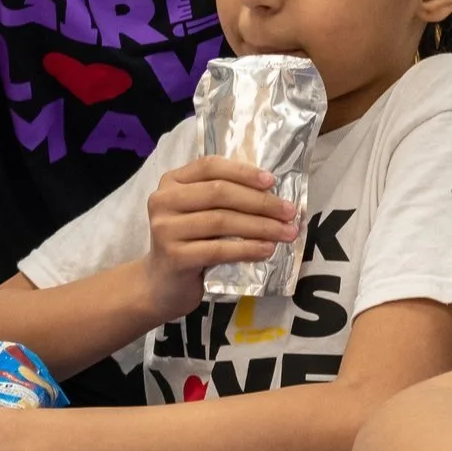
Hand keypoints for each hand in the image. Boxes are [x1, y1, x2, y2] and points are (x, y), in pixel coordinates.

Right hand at [140, 156, 298, 318]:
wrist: (161, 284)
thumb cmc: (189, 243)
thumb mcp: (199, 213)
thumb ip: (222, 198)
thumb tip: (272, 192)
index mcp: (172, 182)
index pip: (210, 166)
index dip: (243, 172)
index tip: (272, 182)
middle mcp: (164, 201)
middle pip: (219, 193)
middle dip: (260, 202)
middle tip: (289, 212)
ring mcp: (166, 229)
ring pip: (222, 221)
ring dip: (260, 226)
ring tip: (286, 232)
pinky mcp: (174, 257)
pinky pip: (218, 249)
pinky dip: (247, 249)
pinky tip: (267, 250)